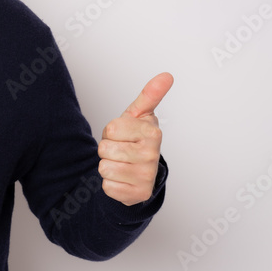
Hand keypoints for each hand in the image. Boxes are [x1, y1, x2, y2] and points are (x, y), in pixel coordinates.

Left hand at [97, 72, 173, 205]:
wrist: (140, 171)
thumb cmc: (136, 139)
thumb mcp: (139, 115)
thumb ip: (150, 95)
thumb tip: (166, 76)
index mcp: (152, 133)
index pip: (111, 129)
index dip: (111, 132)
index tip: (124, 134)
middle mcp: (152, 156)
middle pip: (105, 149)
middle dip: (108, 149)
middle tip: (121, 150)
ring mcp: (146, 177)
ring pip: (104, 168)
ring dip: (108, 166)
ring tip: (121, 163)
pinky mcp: (137, 195)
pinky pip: (107, 186)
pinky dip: (110, 184)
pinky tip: (122, 179)